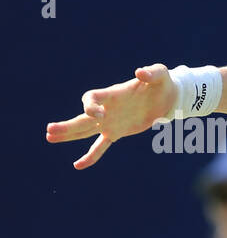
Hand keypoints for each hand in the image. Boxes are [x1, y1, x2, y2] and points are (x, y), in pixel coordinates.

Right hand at [45, 64, 178, 168]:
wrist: (166, 98)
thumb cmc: (161, 83)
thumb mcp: (160, 75)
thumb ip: (151, 72)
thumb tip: (140, 72)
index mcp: (112, 93)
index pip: (92, 97)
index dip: (90, 105)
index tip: (95, 114)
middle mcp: (106, 108)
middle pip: (83, 118)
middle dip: (68, 125)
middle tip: (50, 131)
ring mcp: (110, 121)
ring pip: (86, 130)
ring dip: (69, 135)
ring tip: (50, 138)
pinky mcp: (117, 132)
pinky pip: (101, 146)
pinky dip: (91, 156)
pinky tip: (78, 165)